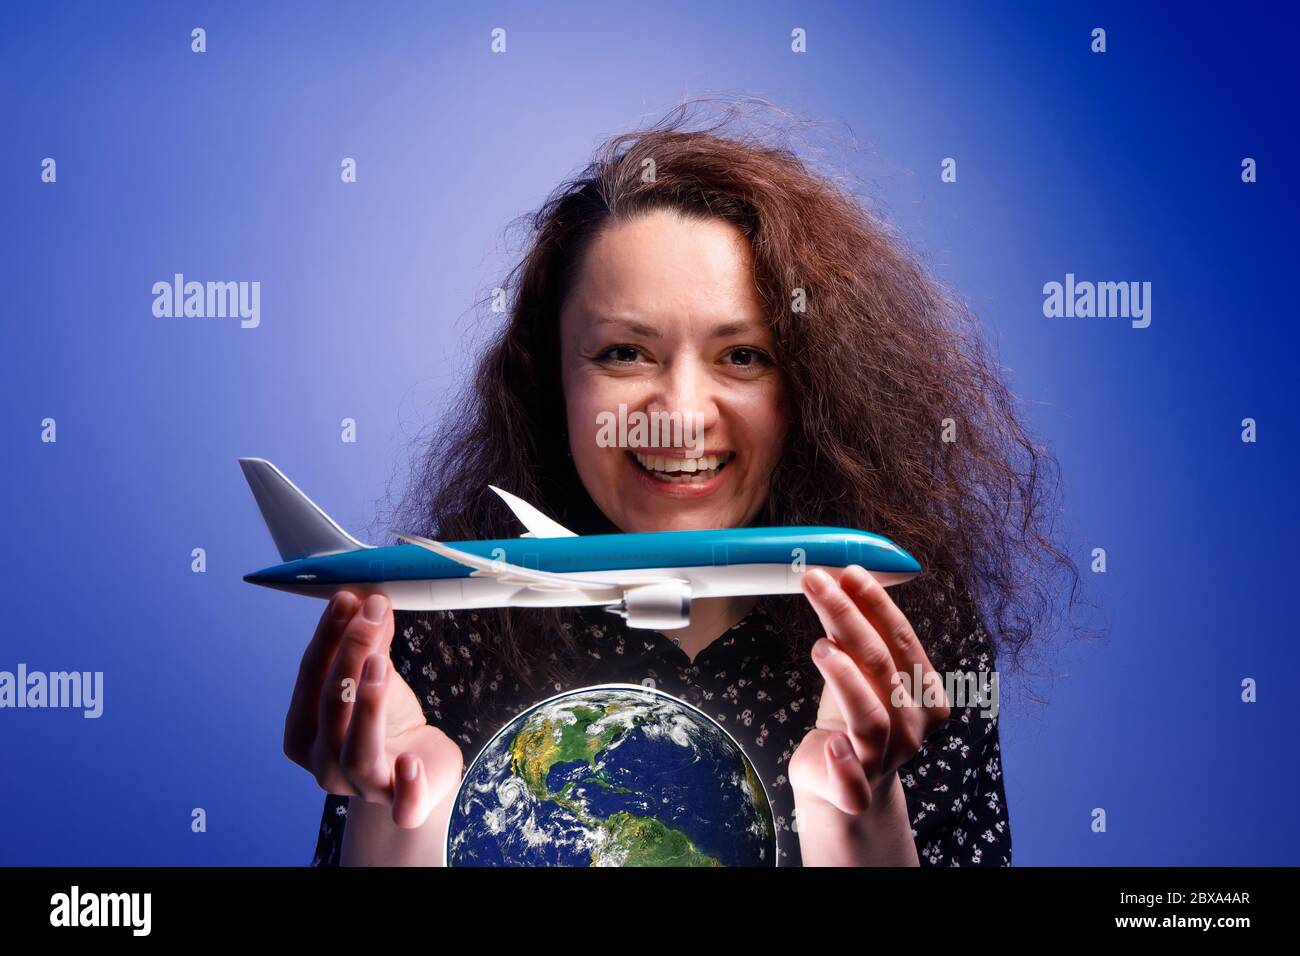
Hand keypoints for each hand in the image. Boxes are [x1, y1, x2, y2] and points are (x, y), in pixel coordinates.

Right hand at [282, 590, 463, 828]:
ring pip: (358, 752)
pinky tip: (412, 763)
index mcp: (304, 733)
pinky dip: (406, 787)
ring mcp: (361, 788)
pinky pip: (401, 806)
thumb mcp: (376, 679)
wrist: (420, 772)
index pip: (310, 678)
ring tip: (380, 664)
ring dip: (367, 705)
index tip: (346, 597)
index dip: (328, 636)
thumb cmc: (387, 725)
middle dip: (349, 655)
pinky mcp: (402, 805)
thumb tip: (369, 600)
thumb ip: (372, 645)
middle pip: (331, 708)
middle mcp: (324, 764)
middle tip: (371, 613)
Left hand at [789, 566, 949, 851]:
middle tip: (818, 583)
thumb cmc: (851, 718)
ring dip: (846, 679)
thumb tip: (839, 576)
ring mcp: (884, 761)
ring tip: (820, 646)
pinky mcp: (852, 792)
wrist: (842, 787)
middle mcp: (911, 728)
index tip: (850, 571)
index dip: (877, 605)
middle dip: (849, 619)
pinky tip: (831, 744)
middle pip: (883, 668)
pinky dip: (845, 765)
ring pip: (872, 718)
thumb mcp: (858, 672)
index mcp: (925, 696)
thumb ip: (856, 635)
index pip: (903, 641)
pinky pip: (854, 783)